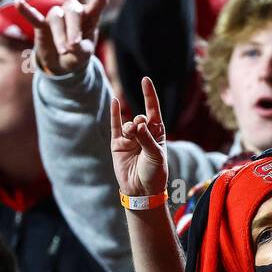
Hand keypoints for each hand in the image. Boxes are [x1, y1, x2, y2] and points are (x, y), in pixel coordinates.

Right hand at [17, 0, 109, 76]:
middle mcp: (73, 14)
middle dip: (73, 28)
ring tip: (64, 51)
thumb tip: (72, 44)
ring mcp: (57, 17)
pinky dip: (26, 10)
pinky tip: (18, 2)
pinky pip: (34, 16)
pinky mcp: (42, 25)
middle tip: (73, 46)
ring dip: (60, 35)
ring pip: (56, 17)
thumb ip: (81, 50)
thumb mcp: (83, 57)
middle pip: (72, 10)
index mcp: (89, 19)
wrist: (61, 64)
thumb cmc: (77, 56)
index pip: (95, 8)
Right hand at [111, 77, 169, 196]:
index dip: (149, 95)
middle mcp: (144, 134)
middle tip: (138, 132)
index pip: (154, 111)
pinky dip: (114, 114)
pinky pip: (115, 126)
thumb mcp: (155, 155)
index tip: (145, 80)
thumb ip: (146, 139)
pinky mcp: (118, 144)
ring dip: (130, 128)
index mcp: (157, 134)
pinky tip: (114, 101)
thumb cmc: (154, 174)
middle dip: (140, 122)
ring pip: (128, 124)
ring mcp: (130, 138)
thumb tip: (137, 123)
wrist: (141, 191)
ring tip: (131, 136)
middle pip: (141, 117)